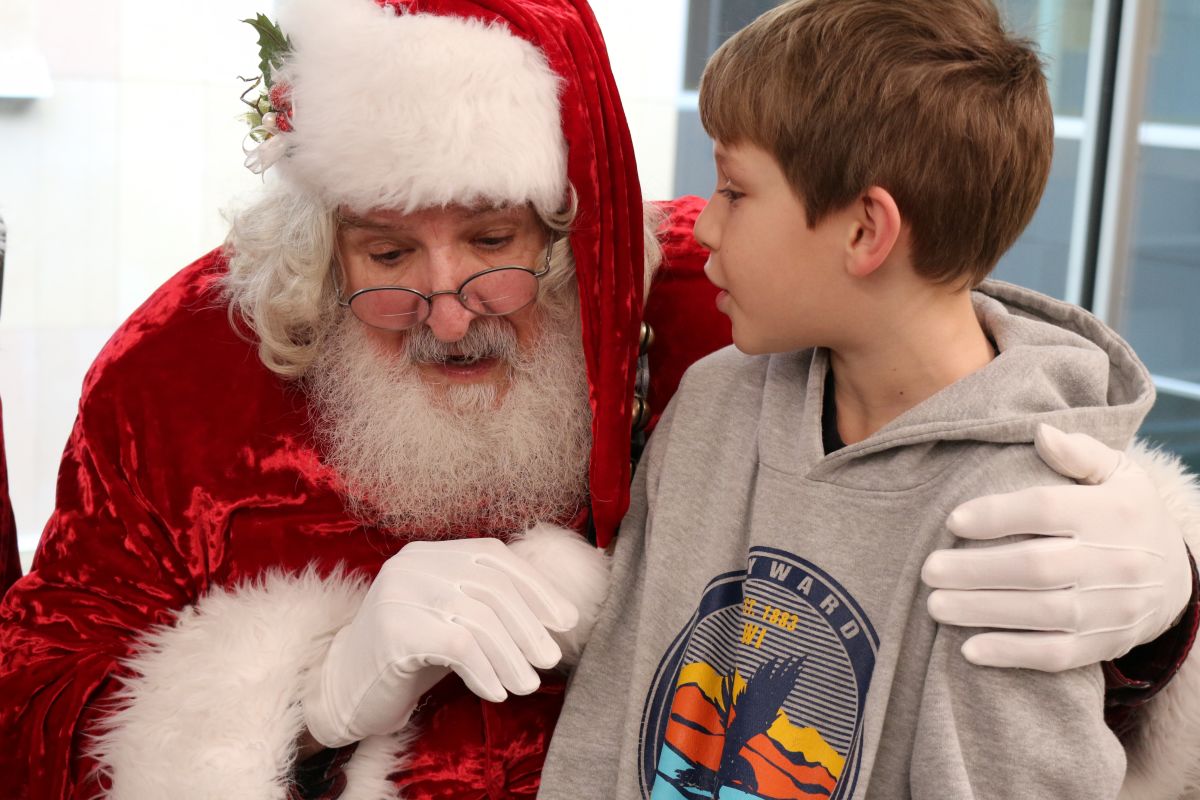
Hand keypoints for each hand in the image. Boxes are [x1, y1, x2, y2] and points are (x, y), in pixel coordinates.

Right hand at [302, 538, 578, 746]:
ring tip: (528, 684)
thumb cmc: (411, 655)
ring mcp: (399, 592)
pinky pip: (456, 645)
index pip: (495, 557)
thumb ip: (492, 604)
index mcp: (431, 552)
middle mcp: (413, 563)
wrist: (346, 689)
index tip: (565, 620)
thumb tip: (559, 610)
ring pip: (477, 618)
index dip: (535, 587)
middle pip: (490, 586)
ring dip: (511, 656)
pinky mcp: (391, 628)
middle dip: (528, 625)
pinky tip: (497, 692)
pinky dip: (484, 670)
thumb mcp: (454, 618)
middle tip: (551, 659)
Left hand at [922, 423, 1192, 671]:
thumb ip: (1079, 452)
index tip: (953, 521)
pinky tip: (969, 649)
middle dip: (975, 570)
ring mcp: (1109, 608)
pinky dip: (1010, 654)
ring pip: (1039, 613)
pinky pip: (1055, 654)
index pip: (1047, 510)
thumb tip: (1040, 430)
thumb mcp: (1118, 474)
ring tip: (934, 605)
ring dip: (981, 611)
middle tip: (927, 570)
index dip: (996, 515)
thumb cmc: (1127, 515)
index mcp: (1112, 512)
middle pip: (1035, 567)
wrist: (1176, 581)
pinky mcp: (1102, 644)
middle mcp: (1114, 562)